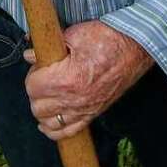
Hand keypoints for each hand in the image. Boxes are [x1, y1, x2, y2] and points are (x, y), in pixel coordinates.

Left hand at [23, 20, 153, 140]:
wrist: (136, 47)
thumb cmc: (108, 38)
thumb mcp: (76, 34)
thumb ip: (50, 46)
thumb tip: (31, 55)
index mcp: (67, 79)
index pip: (33, 87)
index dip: (32, 74)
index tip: (38, 66)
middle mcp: (75, 100)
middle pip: (37, 107)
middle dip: (35, 92)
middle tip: (43, 77)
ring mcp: (84, 110)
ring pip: (48, 123)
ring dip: (42, 110)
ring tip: (46, 94)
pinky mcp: (93, 114)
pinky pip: (68, 132)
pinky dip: (54, 130)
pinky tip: (48, 121)